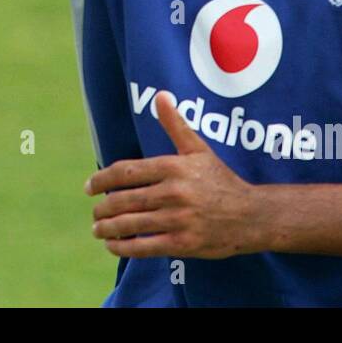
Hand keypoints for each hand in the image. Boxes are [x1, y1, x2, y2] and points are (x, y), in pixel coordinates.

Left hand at [85, 91, 268, 258]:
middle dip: (103, 208)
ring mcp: (179, 219)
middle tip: (94, 211)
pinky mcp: (184, 244)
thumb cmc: (220, 180)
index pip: (126, 172)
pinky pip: (145, 247)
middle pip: (124, 200)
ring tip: (97, 229)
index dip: (102, 180)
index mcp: (173, 167)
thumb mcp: (199, 150)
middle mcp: (174, 192)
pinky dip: (124, 247)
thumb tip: (160, 95)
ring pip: (131, 224)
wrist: (252, 215)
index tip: (89, 187)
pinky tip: (113, 245)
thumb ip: (175, 125)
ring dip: (108, 229)